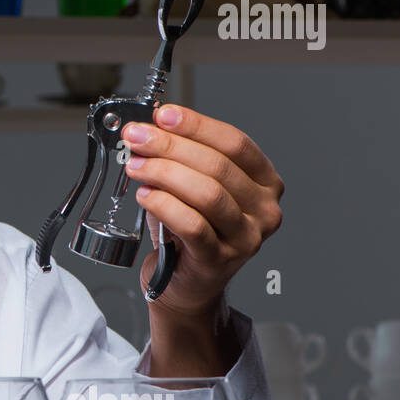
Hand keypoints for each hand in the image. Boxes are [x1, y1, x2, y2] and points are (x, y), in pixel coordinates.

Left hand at [121, 104, 283, 318]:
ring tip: (135, 165)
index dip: (197, 125)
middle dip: (171, 146)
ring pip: (208, 194)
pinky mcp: (220, 260)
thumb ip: (180, 158)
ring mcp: (246, 238)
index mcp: (264, 182)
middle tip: (137, 137)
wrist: (184, 284)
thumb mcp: (191, 187)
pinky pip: (192, 226)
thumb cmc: (188, 231)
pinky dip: (164, 205)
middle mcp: (263, 210)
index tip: (163, 115)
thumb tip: (149, 128)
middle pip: (218, 166)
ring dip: (164, 173)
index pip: (235, 143)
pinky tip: (145, 195)